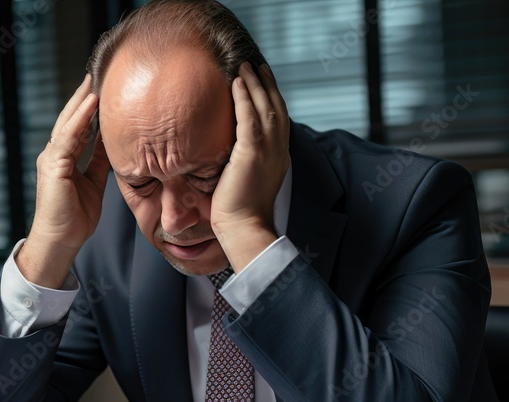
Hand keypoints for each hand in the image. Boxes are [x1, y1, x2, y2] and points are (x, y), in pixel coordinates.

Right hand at [19, 74, 110, 287]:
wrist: (61, 240)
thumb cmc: (76, 218)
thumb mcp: (95, 183)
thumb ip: (100, 162)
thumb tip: (113, 143)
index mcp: (63, 159)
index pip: (77, 127)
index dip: (88, 109)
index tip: (101, 91)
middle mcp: (54, 155)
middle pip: (70, 119)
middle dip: (83, 97)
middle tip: (95, 75)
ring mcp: (51, 159)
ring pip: (68, 123)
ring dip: (81, 102)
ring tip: (94, 82)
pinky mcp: (53, 166)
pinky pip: (68, 137)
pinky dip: (80, 119)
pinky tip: (91, 104)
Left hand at [210, 62, 290, 271]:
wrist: (244, 228)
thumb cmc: (240, 212)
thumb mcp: (246, 180)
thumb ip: (244, 162)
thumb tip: (229, 154)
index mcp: (279, 157)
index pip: (279, 120)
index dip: (272, 98)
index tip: (264, 81)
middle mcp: (278, 150)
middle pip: (277, 107)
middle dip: (267, 84)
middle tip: (257, 65)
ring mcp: (268, 151)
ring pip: (266, 107)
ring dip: (255, 84)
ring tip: (245, 66)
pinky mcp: (252, 153)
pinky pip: (250, 117)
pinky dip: (244, 97)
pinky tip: (237, 83)